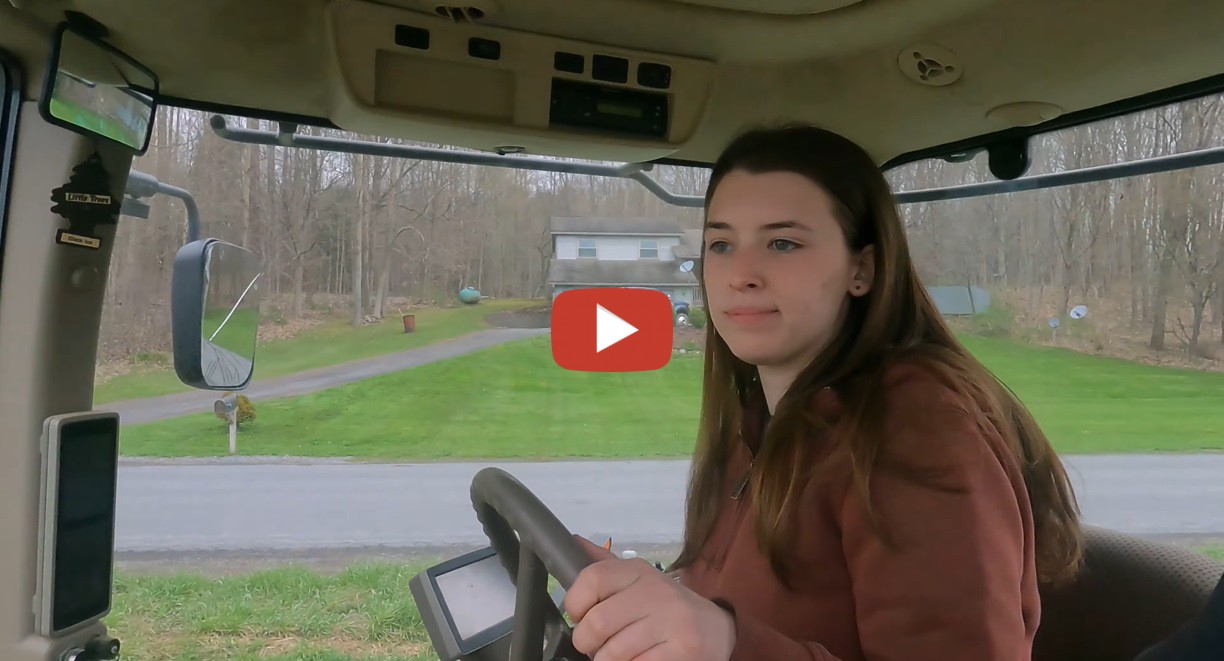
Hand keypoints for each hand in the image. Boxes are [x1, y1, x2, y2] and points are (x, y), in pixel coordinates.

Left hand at [563, 536, 736, 659]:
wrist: (718, 630)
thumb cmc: (667, 608)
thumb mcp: (639, 581)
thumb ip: (605, 566)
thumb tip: (573, 541)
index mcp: (639, 571)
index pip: (591, 579)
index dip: (574, 604)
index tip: (580, 617)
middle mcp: (656, 591)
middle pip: (597, 622)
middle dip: (587, 643)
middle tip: (597, 647)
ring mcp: (672, 621)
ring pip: (613, 653)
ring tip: (617, 656)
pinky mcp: (684, 650)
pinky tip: (640, 660)